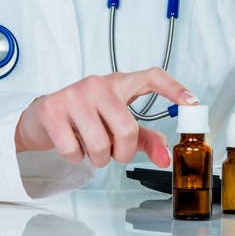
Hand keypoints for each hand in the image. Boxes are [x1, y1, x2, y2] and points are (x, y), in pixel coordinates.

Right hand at [14, 67, 197, 167]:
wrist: (42, 116)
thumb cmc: (85, 118)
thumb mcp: (116, 124)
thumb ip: (144, 139)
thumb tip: (166, 158)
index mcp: (118, 84)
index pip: (150, 77)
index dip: (173, 88)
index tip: (192, 102)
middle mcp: (98, 84)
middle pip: (127, 128)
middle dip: (122, 152)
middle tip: (113, 151)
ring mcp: (74, 95)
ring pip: (100, 145)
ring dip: (98, 158)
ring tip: (90, 146)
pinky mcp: (53, 110)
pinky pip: (74, 151)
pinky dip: (75, 157)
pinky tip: (72, 144)